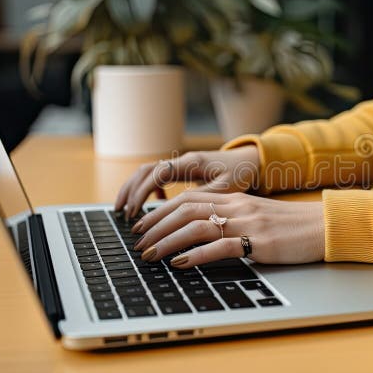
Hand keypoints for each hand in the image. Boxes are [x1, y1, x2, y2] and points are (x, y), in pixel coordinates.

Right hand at [114, 146, 259, 218]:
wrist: (252, 159)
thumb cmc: (242, 172)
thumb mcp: (226, 188)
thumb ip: (203, 198)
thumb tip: (180, 212)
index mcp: (191, 163)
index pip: (156, 175)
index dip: (141, 193)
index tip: (134, 213)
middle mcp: (182, 161)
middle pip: (145, 171)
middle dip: (130, 191)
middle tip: (120, 213)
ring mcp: (182, 164)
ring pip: (149, 173)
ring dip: (135, 189)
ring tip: (125, 210)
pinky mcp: (185, 170)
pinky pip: (160, 176)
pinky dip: (150, 188)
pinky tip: (154, 203)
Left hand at [131, 191, 324, 267]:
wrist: (325, 226)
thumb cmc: (292, 227)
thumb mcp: (257, 217)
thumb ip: (231, 220)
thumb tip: (199, 236)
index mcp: (235, 199)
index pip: (188, 199)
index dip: (160, 212)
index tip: (142, 226)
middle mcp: (237, 207)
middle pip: (185, 210)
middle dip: (156, 227)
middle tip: (137, 243)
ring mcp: (248, 223)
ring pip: (196, 226)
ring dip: (168, 241)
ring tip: (150, 255)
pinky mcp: (259, 241)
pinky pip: (221, 246)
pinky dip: (196, 255)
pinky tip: (180, 264)